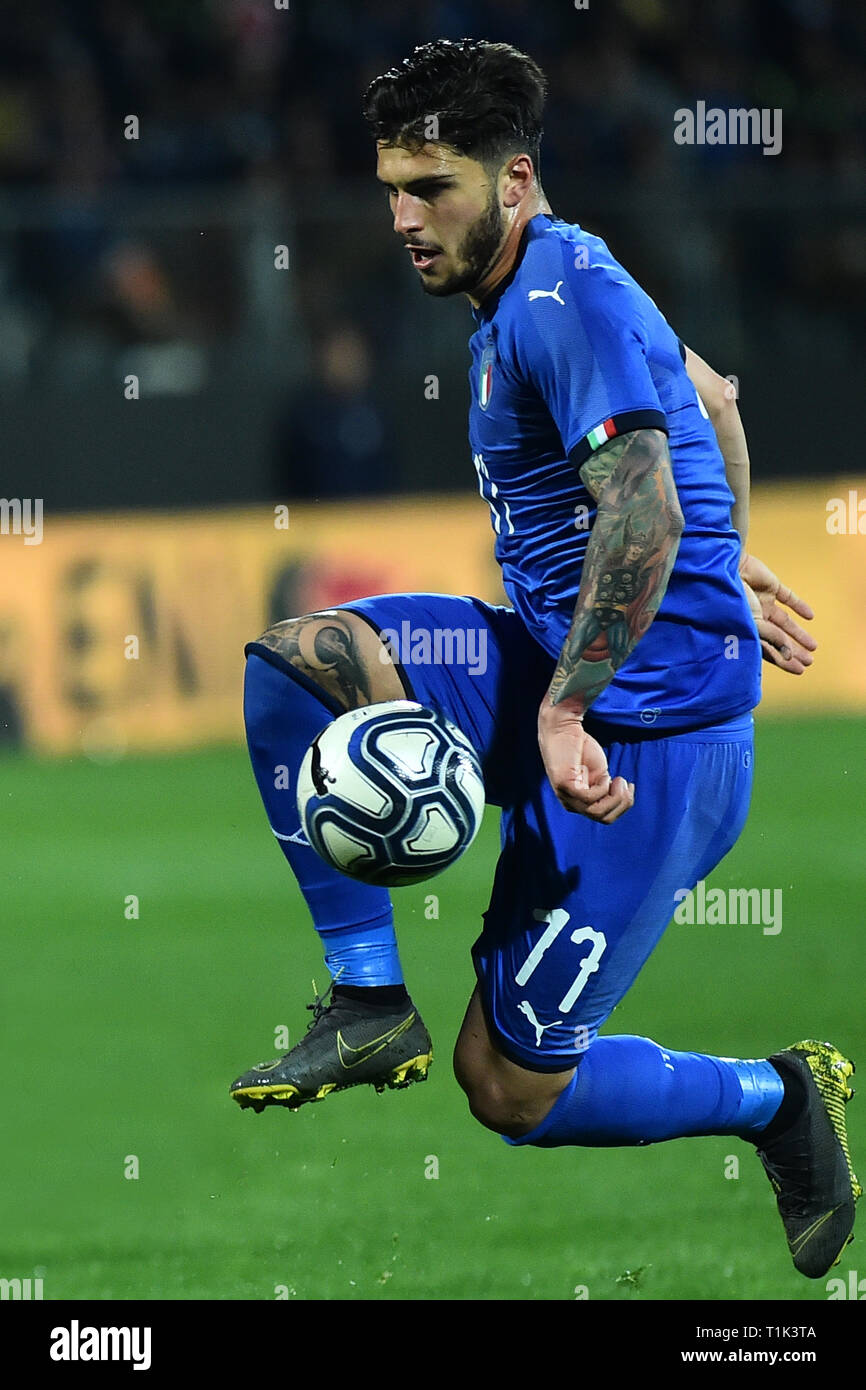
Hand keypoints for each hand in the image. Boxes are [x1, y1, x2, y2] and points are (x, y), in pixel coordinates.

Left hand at [538, 696, 633, 822]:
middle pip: (603, 818)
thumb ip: (607, 790)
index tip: (628, 785)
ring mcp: (566, 795)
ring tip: (618, 779)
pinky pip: (589, 799)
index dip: (622, 806)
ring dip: (615, 797)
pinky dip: (602, 788)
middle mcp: (571, 803)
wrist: (564, 727)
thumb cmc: (582, 748)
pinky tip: (604, 775)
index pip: (604, 818)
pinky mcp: (564, 785)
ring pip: (597, 813)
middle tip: (625, 782)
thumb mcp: (600, 773)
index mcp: (579, 802)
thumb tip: (623, 801)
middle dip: (622, 803)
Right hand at [739, 552, 816, 674]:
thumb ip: (773, 637)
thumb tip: (789, 655)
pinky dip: (799, 607)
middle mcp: (754, 618)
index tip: (799, 669)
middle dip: (793, 650)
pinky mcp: (770, 586)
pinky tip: (810, 617)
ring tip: (813, 646)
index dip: (783, 660)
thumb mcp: (753, 624)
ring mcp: (762, 602)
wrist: (728, 569)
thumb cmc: (733, 599)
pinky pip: (788, 598)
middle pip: (777, 638)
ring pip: (785, 621)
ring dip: (798, 633)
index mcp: (746, 629)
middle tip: (809, 661)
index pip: (767, 649)